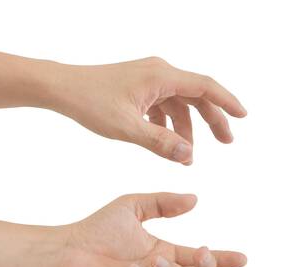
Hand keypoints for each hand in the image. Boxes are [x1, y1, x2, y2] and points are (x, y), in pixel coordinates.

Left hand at [51, 57, 245, 163]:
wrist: (61, 88)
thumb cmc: (90, 102)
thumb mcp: (127, 128)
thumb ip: (161, 143)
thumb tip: (189, 156)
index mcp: (161, 76)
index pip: (205, 86)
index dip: (227, 101)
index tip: (243, 116)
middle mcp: (159, 73)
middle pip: (197, 95)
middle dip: (213, 120)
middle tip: (227, 142)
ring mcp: (149, 79)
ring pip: (181, 103)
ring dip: (189, 128)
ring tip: (190, 156)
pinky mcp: (140, 87)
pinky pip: (165, 105)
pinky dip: (170, 125)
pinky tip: (166, 143)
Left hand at [56, 193, 245, 266]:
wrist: (67, 249)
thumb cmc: (95, 230)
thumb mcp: (134, 207)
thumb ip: (164, 203)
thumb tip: (195, 199)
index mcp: (166, 257)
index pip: (201, 262)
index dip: (224, 261)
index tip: (242, 258)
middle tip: (201, 252)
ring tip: (155, 260)